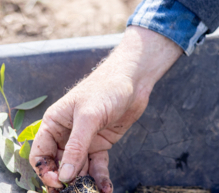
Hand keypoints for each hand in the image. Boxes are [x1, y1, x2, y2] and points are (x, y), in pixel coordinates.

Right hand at [31, 27, 181, 192]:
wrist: (135, 79)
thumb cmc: (107, 88)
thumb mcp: (89, 117)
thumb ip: (76, 146)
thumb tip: (64, 175)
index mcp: (53, 124)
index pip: (40, 154)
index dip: (46, 171)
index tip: (57, 183)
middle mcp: (65, 134)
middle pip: (58, 165)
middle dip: (65, 181)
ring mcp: (84, 140)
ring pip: (77, 168)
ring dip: (84, 183)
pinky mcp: (101, 144)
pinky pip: (96, 166)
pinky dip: (100, 178)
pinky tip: (105, 188)